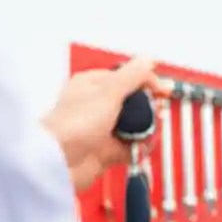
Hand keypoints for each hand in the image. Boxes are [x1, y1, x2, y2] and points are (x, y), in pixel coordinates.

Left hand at [41, 57, 168, 190]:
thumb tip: (147, 59)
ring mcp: (101, 129)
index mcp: (92, 85)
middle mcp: (97, 106)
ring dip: (146, 129)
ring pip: (134, 125)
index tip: (162, 91)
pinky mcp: (105, 151)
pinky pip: (130, 146)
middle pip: (133, 102)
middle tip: (157, 113)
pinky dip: (139, 147)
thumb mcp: (109, 93)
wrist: (58, 163)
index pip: (126, 77)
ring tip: (149, 132)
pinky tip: (142, 147)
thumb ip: (132, 76)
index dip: (146, 82)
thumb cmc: (73, 124)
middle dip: (148, 108)